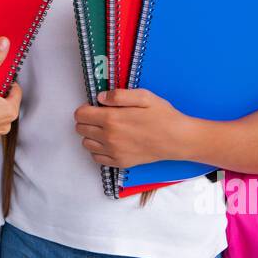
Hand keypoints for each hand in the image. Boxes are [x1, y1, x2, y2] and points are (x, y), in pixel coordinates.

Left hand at [74, 88, 197, 167]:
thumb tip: (100, 98)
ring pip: (86, 144)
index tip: (95, 107)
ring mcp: (114, 152)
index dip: (85, 108)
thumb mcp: (143, 96)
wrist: (177, 139)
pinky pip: (97, 158)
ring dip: (91, 135)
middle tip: (101, 117)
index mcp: (112, 118)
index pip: (80, 115)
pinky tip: (110, 143)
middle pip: (80, 129)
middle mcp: (109, 137)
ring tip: (106, 129)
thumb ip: (118, 95)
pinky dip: (99, 150)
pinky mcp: (120, 162)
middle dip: (87, 121)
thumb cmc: (162, 116)